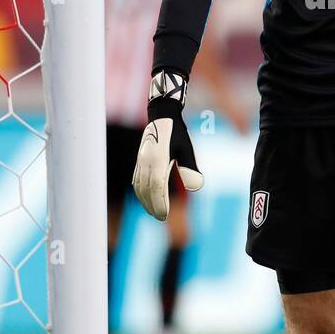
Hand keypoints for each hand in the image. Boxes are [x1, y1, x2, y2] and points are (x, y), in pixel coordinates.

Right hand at [132, 72, 204, 220]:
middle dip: (152, 205)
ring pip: (139, 186)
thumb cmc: (177, 132)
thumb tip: (197, 188)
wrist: (161, 115)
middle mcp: (146, 161)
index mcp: (158, 159)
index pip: (157, 187)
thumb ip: (190, 168)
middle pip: (147, 190)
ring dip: (145, 200)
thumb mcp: (187, 149)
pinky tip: (145, 197)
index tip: (165, 215)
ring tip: (154, 211)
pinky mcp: (139, 160)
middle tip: (161, 218)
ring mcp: (141, 161)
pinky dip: (140, 191)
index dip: (159, 203)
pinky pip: (137, 180)